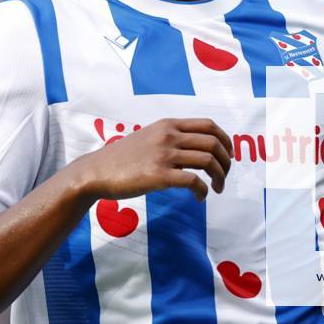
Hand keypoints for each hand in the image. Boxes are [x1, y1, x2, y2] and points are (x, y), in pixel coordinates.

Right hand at [73, 118, 232, 201]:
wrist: (96, 171)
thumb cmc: (122, 159)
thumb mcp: (148, 137)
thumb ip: (170, 137)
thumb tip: (195, 148)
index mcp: (168, 125)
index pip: (209, 125)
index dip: (225, 140)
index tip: (227, 156)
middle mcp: (168, 135)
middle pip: (214, 143)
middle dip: (225, 162)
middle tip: (223, 177)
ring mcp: (164, 154)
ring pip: (208, 161)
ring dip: (219, 177)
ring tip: (216, 189)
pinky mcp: (159, 175)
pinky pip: (194, 181)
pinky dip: (203, 191)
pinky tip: (199, 198)